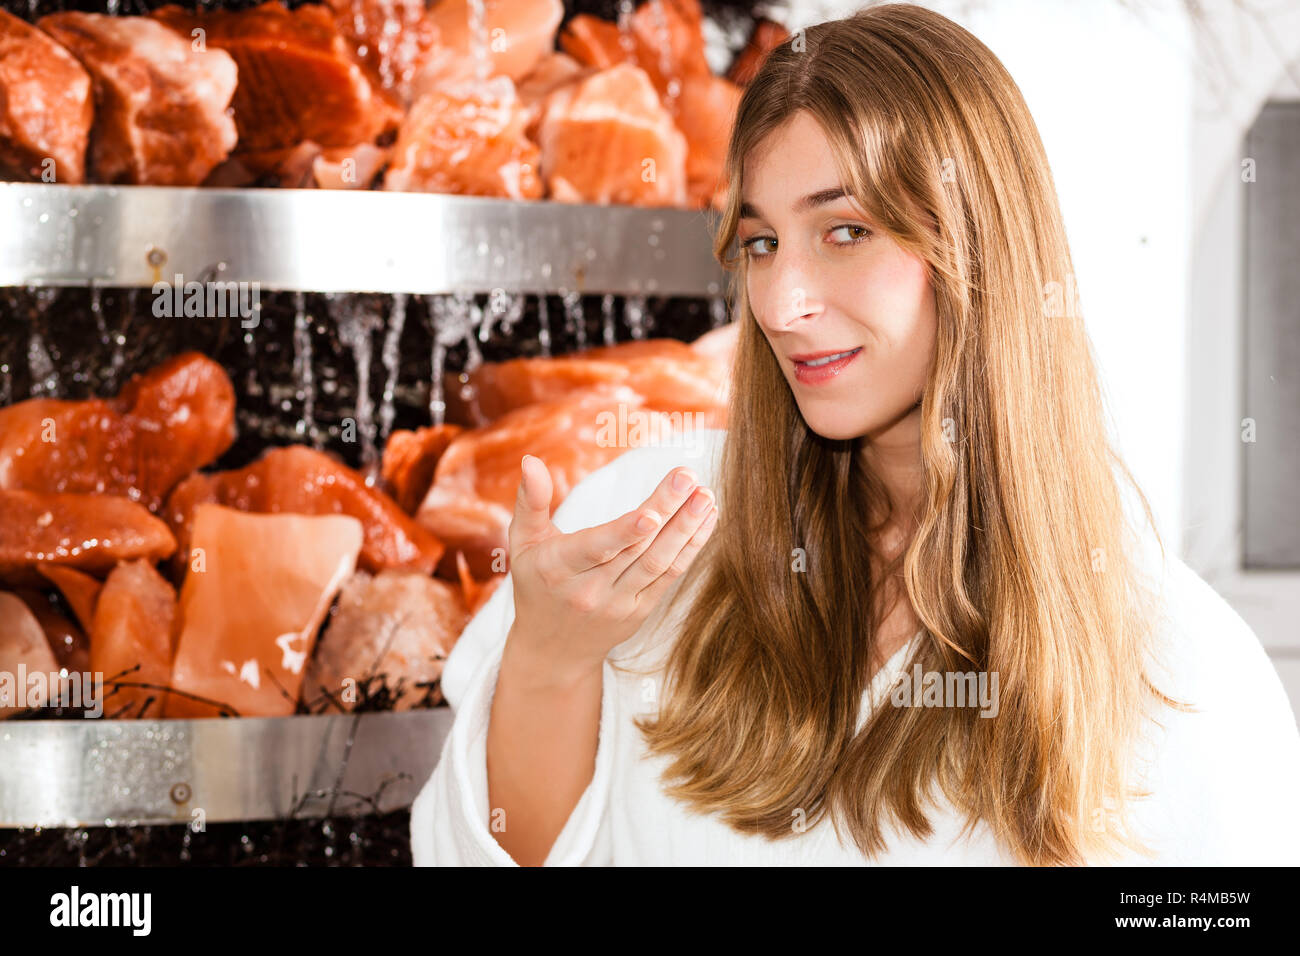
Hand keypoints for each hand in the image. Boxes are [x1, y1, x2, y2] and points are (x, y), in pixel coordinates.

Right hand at [503, 455, 717, 685]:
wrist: (553, 651)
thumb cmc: (537, 584)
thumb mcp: (523, 543)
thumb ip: (531, 500)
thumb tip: (530, 460)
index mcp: (558, 569)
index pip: (596, 549)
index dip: (625, 532)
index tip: (652, 513)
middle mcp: (590, 590)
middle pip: (635, 548)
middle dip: (666, 510)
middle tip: (688, 477)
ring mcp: (619, 604)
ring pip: (658, 563)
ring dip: (686, 528)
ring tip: (705, 496)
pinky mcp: (641, 611)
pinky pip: (669, 576)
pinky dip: (690, 547)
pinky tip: (706, 519)